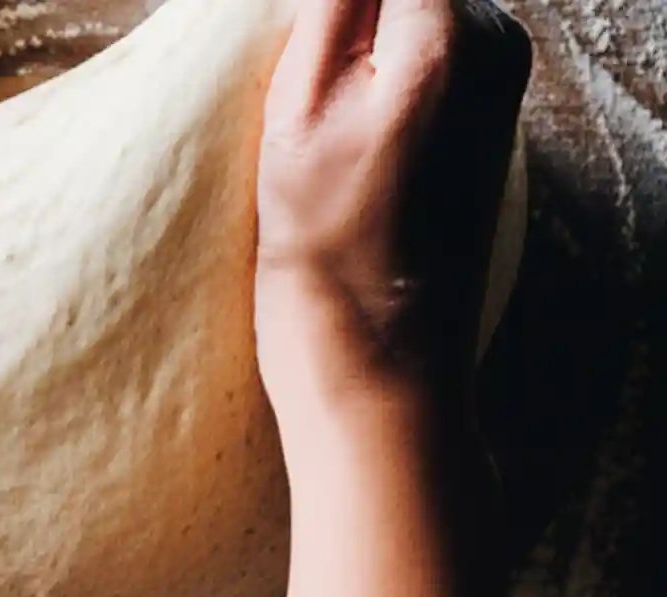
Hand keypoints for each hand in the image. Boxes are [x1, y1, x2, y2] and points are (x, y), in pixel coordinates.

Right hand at [256, 0, 530, 414]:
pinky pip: (422, 49)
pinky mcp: (486, 116)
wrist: (381, 362)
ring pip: (408, 13)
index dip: (326, 9)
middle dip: (340, 20)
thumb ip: (331, 4)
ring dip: (355, 42)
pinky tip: (345, 131)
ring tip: (317, 119)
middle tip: (297, 92)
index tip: (298, 51)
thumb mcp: (298, 110)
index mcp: (447, 34)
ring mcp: (498, 82)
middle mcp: (494, 45)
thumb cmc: (326, 253)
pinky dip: (377, 69)